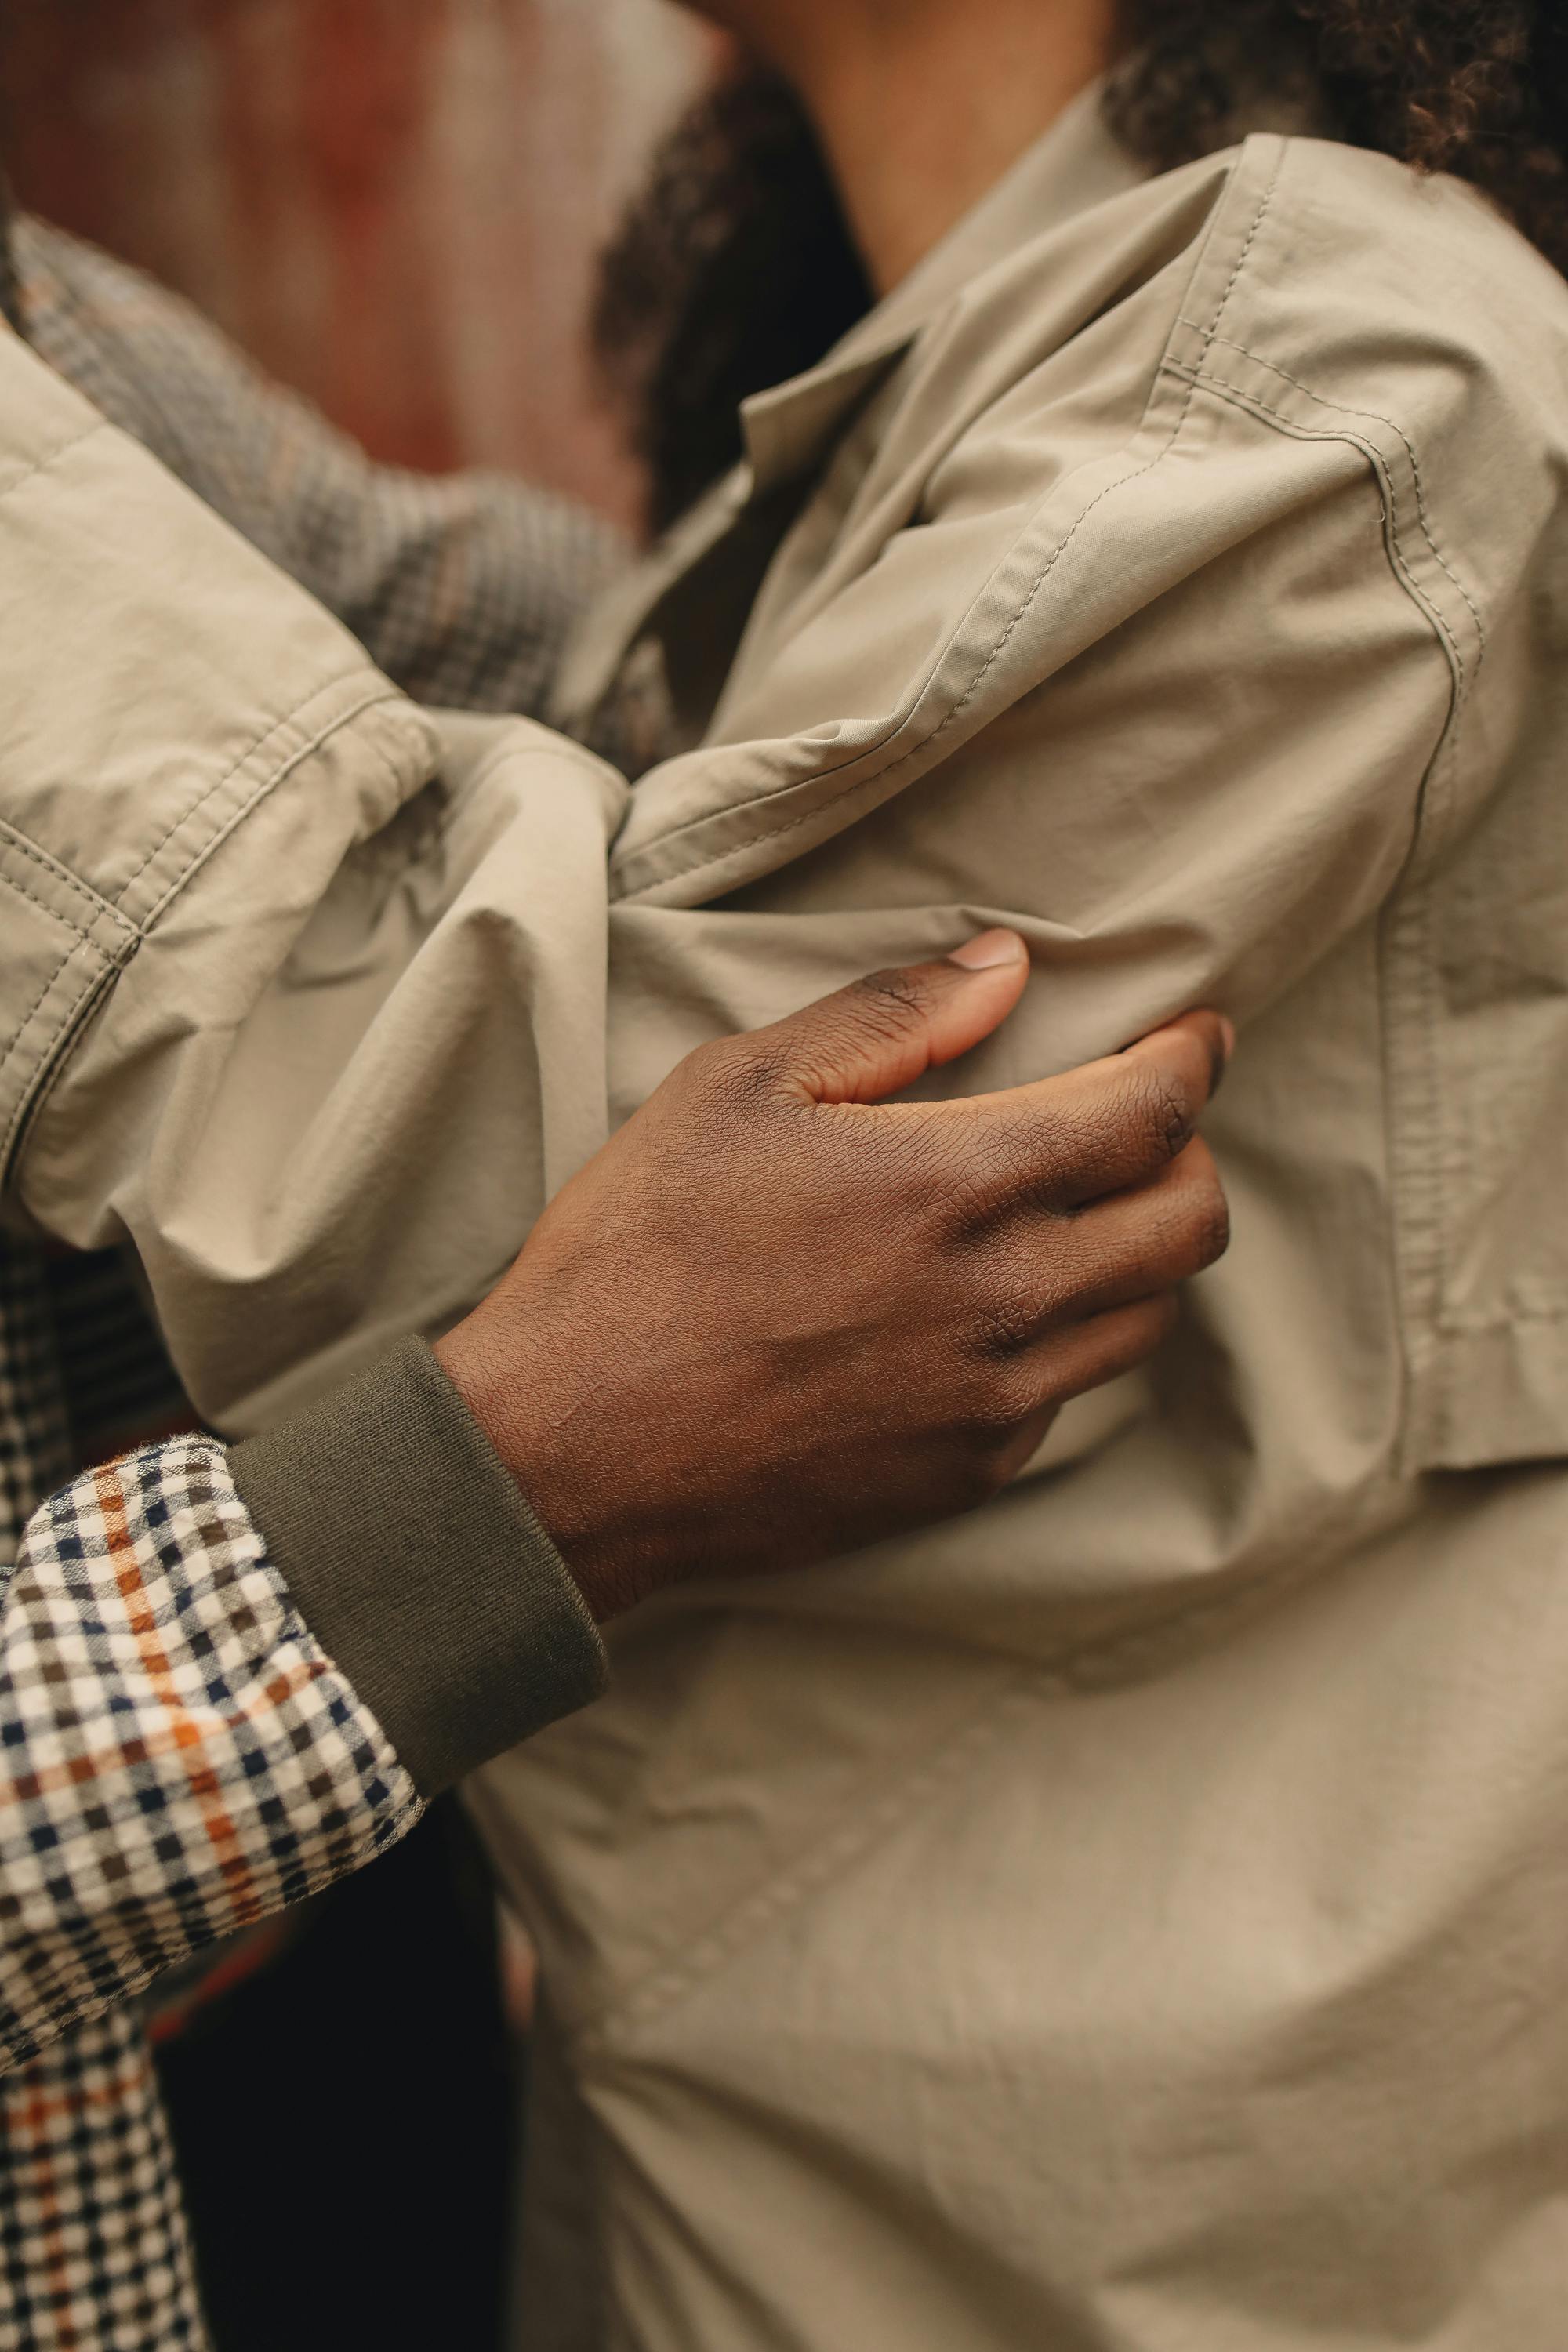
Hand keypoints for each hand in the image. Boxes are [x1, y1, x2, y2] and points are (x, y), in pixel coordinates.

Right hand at [435, 931, 1230, 1618]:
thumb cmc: (639, 1252)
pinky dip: (1065, 1336)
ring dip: (1140, 1252)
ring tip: (1081, 1212)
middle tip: (1146, 1124)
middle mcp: (1008, 1299)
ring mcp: (994, 1398)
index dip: (1193, 1061)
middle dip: (1190, 1156)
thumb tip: (1005, 964)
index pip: (1151, 1112)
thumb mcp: (738, 1087)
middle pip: (1190, 1223)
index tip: (1196, 1035)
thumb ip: (889, 1017)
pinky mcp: (965, 1474)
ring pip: (1147, 1316)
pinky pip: (1067, 1393)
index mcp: (959, 1184)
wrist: (571, 1452)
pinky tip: (996, 1308)